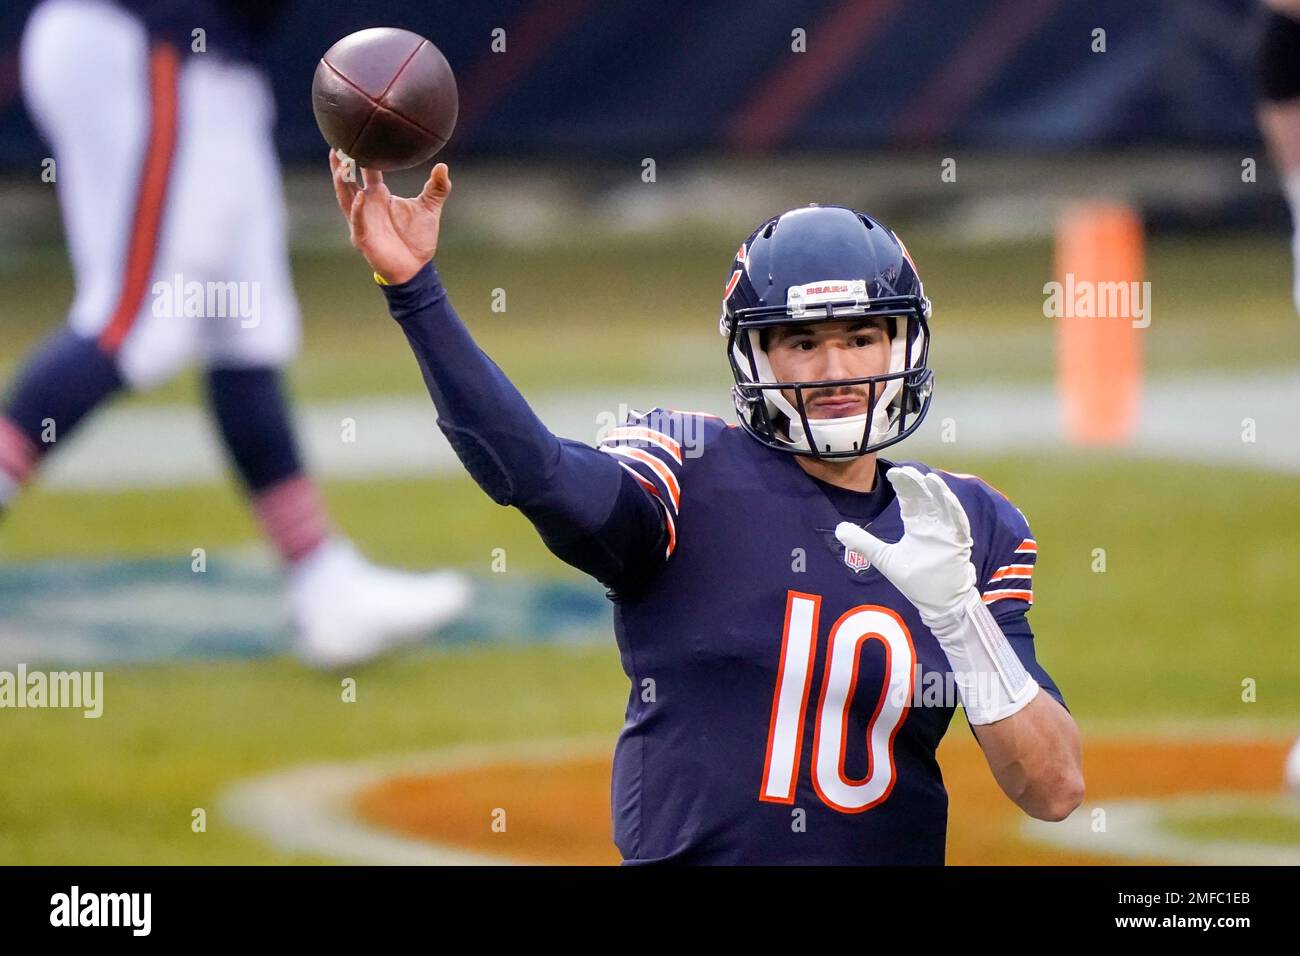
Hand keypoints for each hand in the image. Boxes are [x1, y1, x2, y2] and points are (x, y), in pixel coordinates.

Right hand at [329, 150, 450, 284]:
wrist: (417, 267)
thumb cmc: (418, 238)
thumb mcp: (430, 208)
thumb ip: (437, 188)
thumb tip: (443, 166)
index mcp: (378, 195)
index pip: (367, 170)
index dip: (361, 155)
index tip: (357, 135)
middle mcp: (366, 205)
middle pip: (348, 181)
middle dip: (340, 165)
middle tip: (336, 145)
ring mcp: (362, 221)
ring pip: (346, 199)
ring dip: (342, 183)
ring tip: (340, 165)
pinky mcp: (363, 238)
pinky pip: (359, 221)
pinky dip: (359, 209)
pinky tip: (362, 195)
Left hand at [835, 466, 976, 621]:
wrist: (938, 603)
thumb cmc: (915, 580)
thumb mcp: (884, 559)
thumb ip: (863, 543)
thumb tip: (838, 529)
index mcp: (916, 526)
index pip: (910, 500)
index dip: (903, 486)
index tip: (892, 473)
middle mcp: (932, 525)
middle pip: (925, 498)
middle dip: (917, 484)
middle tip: (906, 470)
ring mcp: (947, 532)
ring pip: (943, 506)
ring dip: (938, 492)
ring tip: (929, 478)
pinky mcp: (958, 542)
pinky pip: (958, 523)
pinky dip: (953, 510)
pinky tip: (946, 497)